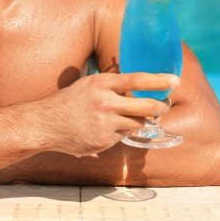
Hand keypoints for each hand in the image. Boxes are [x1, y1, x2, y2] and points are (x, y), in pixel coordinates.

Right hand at [39, 72, 177, 156]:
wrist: (45, 124)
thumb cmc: (67, 102)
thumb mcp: (88, 84)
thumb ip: (110, 85)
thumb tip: (136, 85)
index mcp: (101, 83)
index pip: (136, 79)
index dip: (158, 80)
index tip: (174, 80)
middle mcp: (105, 102)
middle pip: (146, 106)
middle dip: (160, 107)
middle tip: (163, 106)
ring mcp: (105, 123)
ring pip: (137, 123)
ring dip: (137, 121)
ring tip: (124, 117)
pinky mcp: (103, 141)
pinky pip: (123, 136)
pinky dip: (119, 133)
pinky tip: (104, 129)